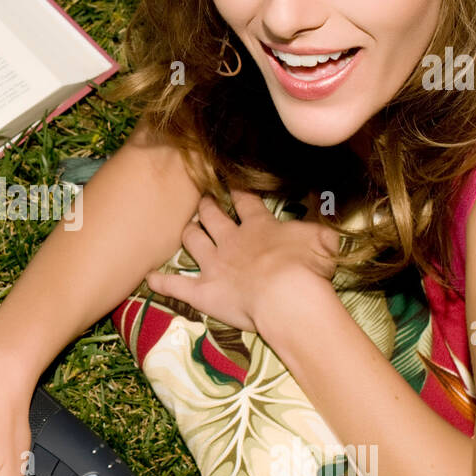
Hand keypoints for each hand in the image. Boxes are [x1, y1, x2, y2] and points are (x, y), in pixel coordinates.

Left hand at [145, 188, 340, 334]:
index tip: (232, 179)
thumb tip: (325, 212)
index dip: (239, 190)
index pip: (246, 201)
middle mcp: (231, 240)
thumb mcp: (324, 238)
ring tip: (185, 228)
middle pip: (211, 216)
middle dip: (206, 206)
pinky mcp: (202, 291)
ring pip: (192, 241)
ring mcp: (213, 265)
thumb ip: (320, 225)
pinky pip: (176, 285)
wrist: (287, 295)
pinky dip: (161, 281)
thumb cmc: (308, 266)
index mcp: (259, 226)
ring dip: (188, 233)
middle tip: (203, 201)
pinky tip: (149, 278)